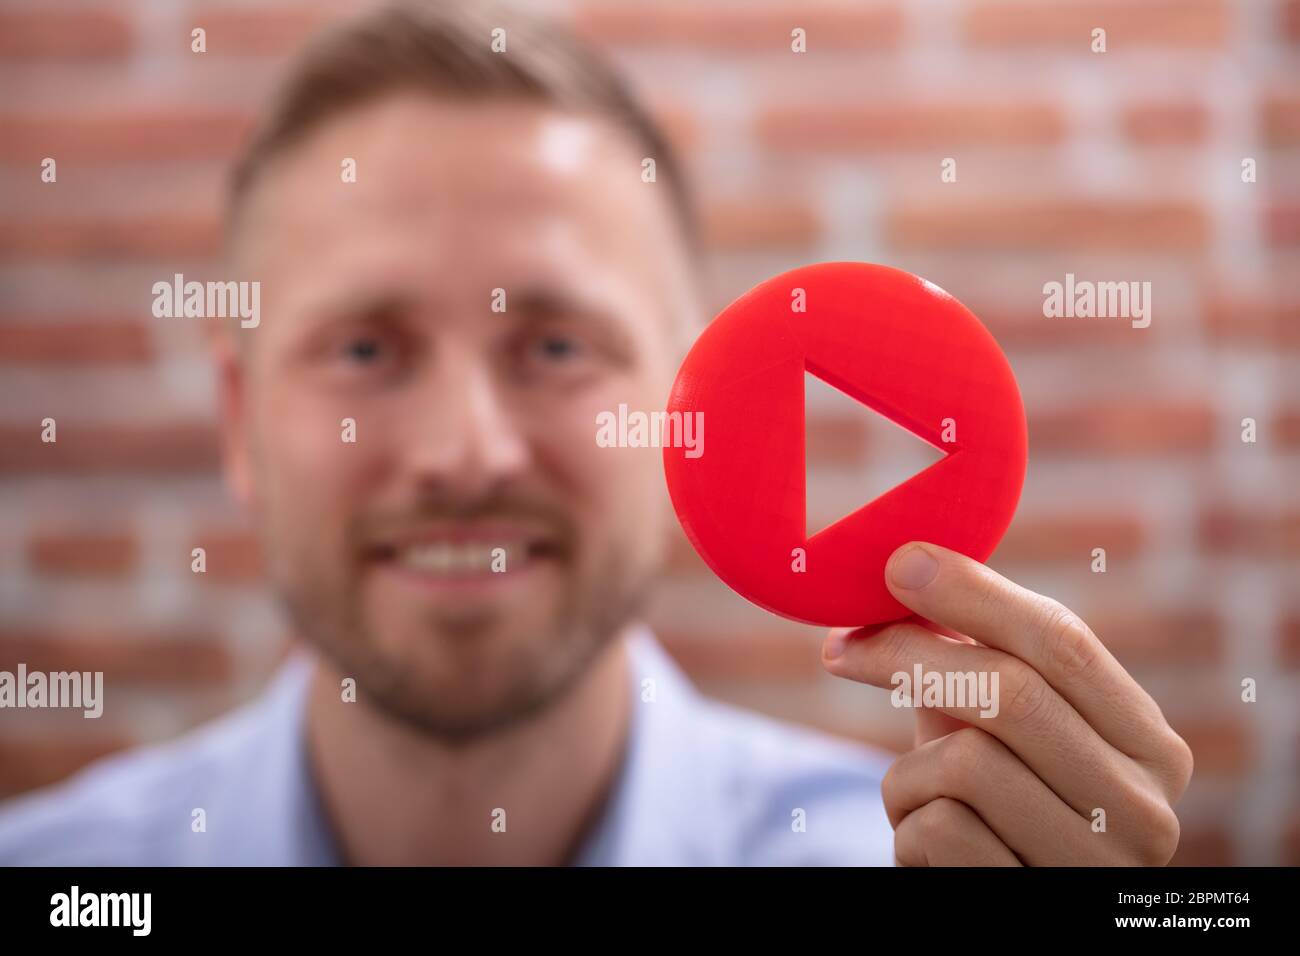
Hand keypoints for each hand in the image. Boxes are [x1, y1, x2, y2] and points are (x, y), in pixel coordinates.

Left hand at [821, 541, 1192, 865]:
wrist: (999, 900)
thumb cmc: (998, 812)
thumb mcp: (1002, 736)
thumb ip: (977, 662)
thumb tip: (911, 569)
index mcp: (1148, 745)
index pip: (1064, 642)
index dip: (974, 594)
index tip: (898, 564)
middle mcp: (1143, 808)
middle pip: (1013, 693)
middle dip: (910, 656)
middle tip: (841, 649)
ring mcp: (1095, 867)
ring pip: (965, 763)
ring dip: (908, 774)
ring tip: (916, 799)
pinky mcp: (1030, 906)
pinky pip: (938, 829)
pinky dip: (907, 828)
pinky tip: (927, 850)